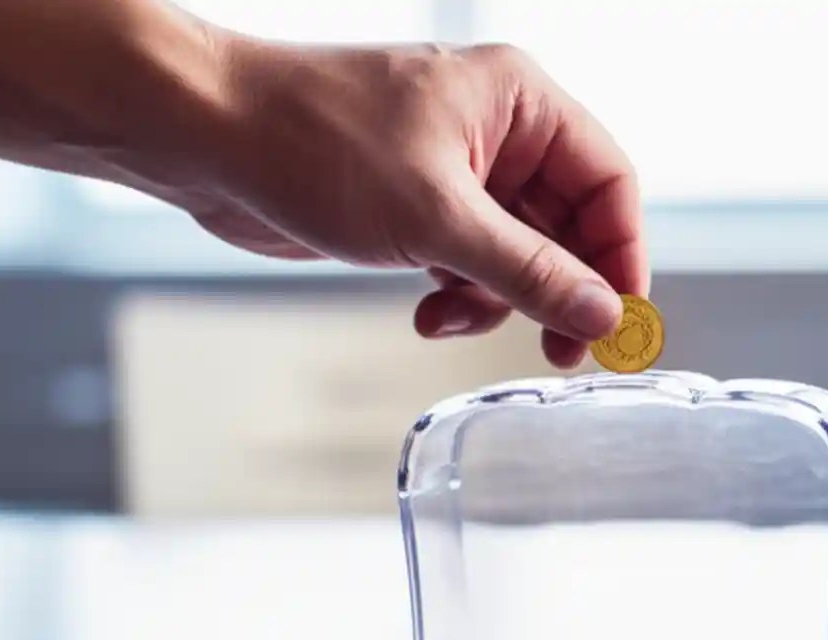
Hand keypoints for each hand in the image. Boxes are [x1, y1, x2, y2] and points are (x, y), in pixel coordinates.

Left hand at [187, 38, 647, 367]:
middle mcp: (498, 130)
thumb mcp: (438, 218)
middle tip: (560, 350)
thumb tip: (603, 314)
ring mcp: (457, 167)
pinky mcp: (418, 202)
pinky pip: (470, 259)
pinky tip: (425, 310)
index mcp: (519, 101)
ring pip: (518, 250)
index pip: (609, 181)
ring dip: (496, 298)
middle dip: (558, 288)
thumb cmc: (314, 141)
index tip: (619, 321)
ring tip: (451, 318)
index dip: (623, 255)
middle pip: (569, 223)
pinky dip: (458, 292)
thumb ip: (530, 272)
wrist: (205, 136)